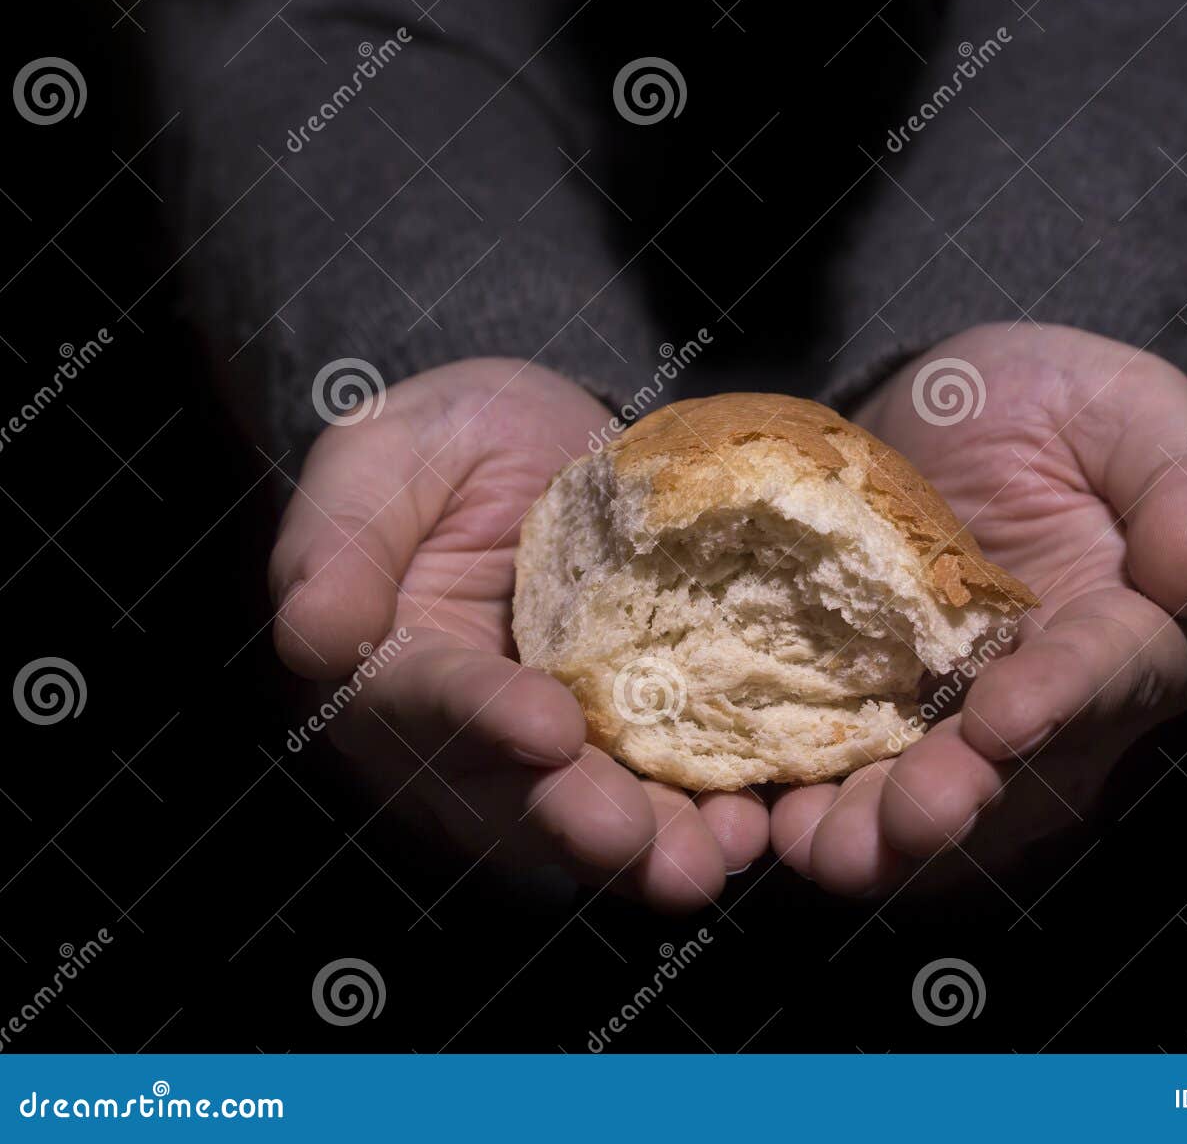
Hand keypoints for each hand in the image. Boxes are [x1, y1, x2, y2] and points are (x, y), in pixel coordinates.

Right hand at [269, 359, 766, 910]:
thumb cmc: (456, 441)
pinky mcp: (636, 750)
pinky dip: (709, 816)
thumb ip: (345, 532)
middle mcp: (466, 739)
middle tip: (632, 842)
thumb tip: (316, 635)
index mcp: (391, 668)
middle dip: (573, 822)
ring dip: (650, 850)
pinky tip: (755, 825)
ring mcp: (555, 757)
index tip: (546, 729)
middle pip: (509, 797)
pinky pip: (667, 795)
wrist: (557, 450)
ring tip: (708, 859)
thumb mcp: (389, 449)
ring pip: (590, 820)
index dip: (480, 718)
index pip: (425, 701)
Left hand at [770, 324, 1186, 895]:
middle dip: (956, 804)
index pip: (1104, 675)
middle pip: (1013, 773)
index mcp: (1128, 632)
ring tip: (819, 845)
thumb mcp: (1126, 404)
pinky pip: (846, 776)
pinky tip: (763, 821)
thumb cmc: (1049, 401)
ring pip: (928, 799)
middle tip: (904, 825)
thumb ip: (1181, 477)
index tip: (1001, 720)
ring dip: (874, 834)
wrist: (934, 417)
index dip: (1057, 702)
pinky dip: (809, 804)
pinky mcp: (873, 725)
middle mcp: (1050, 705)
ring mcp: (954, 725)